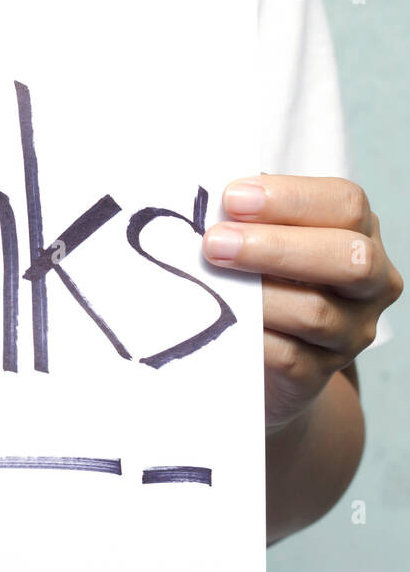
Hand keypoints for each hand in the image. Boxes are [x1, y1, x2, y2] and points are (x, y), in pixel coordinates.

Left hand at [202, 176, 401, 430]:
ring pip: (314, 312)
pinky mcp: (317, 373)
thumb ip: (248, 218)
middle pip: (348, 258)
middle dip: (276, 247)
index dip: (290, 198)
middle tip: (214, 242)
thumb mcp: (264, 238)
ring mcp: (350, 332)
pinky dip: (251, 337)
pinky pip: (287, 356)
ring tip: (210, 281)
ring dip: (256, 295)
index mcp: (359, 233)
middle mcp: (369, 283)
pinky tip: (221, 322)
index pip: (345, 204)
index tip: (231, 198)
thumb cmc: (261, 279)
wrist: (267, 358)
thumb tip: (202, 199)